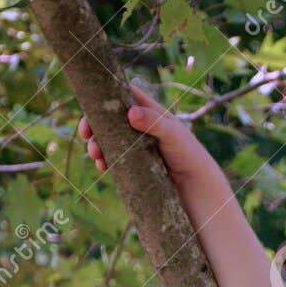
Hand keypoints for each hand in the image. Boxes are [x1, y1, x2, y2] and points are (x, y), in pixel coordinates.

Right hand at [77, 81, 211, 184]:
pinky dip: (105, 161)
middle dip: (94, 125)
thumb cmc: (190, 156)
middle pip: (110, 119)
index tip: (90, 106)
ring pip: (108, 140)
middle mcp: (141, 128)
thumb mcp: (174, 136)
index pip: (123, 95)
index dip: (105, 97)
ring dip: (97, 145)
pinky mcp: (135, 166)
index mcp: (150, 113)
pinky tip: (103, 166)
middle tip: (86, 135)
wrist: (199, 191)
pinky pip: (114, 159)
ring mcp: (136, 147)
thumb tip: (130, 112)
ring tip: (95, 155)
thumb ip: (154, 122)